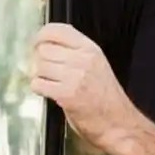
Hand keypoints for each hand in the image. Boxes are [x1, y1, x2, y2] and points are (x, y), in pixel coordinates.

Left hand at [29, 23, 138, 152]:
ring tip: (49, 83)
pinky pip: (38, 84)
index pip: (58, 30)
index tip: (36, 43)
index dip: (41, 35)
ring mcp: (74, 77)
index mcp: (91, 49)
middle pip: (44, 49)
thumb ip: (76, 53)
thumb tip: (47, 45)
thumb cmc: (106, 98)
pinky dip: (39, 88)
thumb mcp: (97, 65)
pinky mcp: (65, 95)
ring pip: (39, 66)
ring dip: (39, 75)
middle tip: (44, 70)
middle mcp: (83, 59)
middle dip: (38, 60)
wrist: (118, 124)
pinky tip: (48, 92)